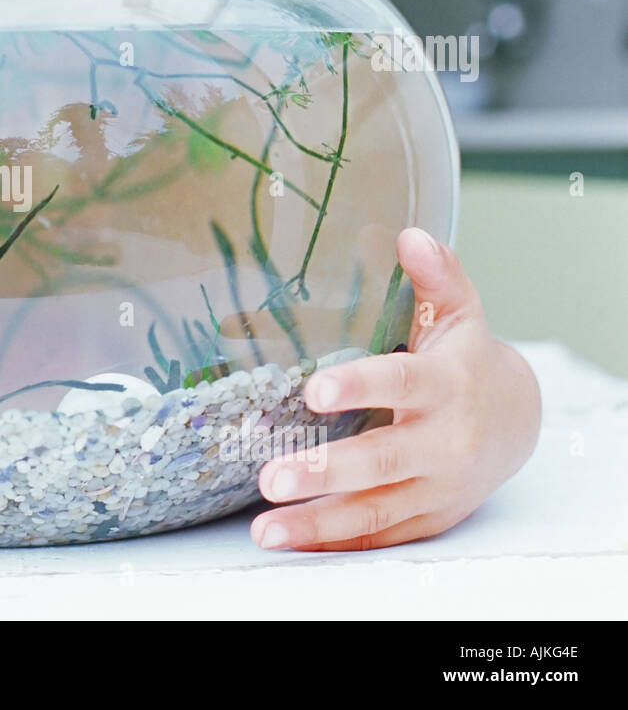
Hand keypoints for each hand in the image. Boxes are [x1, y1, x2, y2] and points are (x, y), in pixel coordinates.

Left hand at [251, 227, 540, 550]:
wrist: (516, 422)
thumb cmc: (466, 360)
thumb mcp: (459, 313)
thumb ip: (436, 276)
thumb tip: (409, 234)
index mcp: (444, 385)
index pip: (399, 383)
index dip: (358, 386)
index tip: (312, 390)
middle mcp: (442, 441)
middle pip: (382, 461)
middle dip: (325, 472)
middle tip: (270, 477)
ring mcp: (434, 487)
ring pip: (374, 510)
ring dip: (315, 522)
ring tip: (262, 529)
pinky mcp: (424, 517)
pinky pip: (375, 535)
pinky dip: (330, 542)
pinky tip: (285, 541)